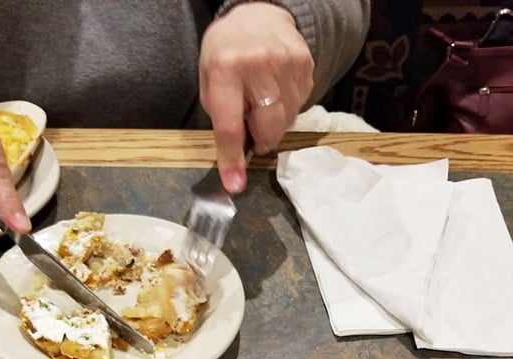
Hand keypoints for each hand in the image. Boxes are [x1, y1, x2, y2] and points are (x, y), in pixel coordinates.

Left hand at [199, 2, 313, 192]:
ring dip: (274, 123)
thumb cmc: (227, 52)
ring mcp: (287, 63)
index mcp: (226, 69)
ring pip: (287, 120)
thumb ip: (221, 115)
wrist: (259, 14)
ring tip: (263, 103)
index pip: (230, 126)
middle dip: (261, 140)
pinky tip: (277, 92)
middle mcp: (259, 65)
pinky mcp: (306, 65)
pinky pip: (300, 105)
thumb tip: (236, 156)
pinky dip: (287, 108)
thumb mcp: (209, 78)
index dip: (232, 159)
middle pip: (268, 128)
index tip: (235, 184)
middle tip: (254, 133)